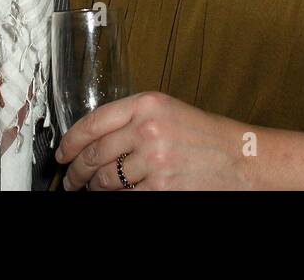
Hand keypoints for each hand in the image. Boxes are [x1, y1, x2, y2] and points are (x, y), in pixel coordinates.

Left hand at [55, 91, 251, 190]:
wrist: (241, 157)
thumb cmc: (205, 136)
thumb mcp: (167, 112)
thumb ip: (131, 120)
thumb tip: (92, 141)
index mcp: (147, 104)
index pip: (93, 122)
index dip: (70, 142)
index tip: (62, 153)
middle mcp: (148, 129)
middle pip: (94, 154)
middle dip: (76, 171)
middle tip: (70, 179)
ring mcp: (154, 160)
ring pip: (105, 180)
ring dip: (93, 189)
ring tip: (91, 190)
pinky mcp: (161, 188)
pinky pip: (125, 197)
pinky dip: (115, 199)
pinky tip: (115, 196)